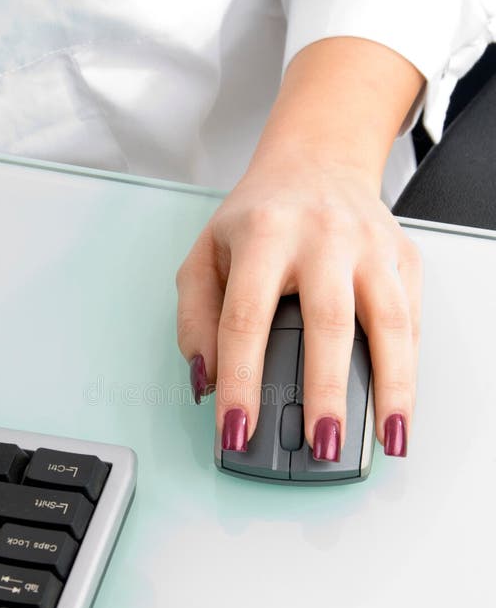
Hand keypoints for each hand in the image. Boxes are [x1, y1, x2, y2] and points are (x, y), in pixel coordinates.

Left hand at [176, 155, 420, 458]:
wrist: (317, 162)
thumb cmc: (260, 216)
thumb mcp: (206, 255)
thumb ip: (196, 319)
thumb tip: (207, 380)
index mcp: (264, 235)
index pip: (245, 320)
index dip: (240, 383)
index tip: (237, 430)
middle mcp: (323, 237)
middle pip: (327, 323)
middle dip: (324, 392)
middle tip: (319, 445)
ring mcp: (370, 246)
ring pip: (388, 324)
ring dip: (390, 388)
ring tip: (386, 438)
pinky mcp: (403, 258)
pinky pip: (411, 320)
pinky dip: (409, 369)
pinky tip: (400, 406)